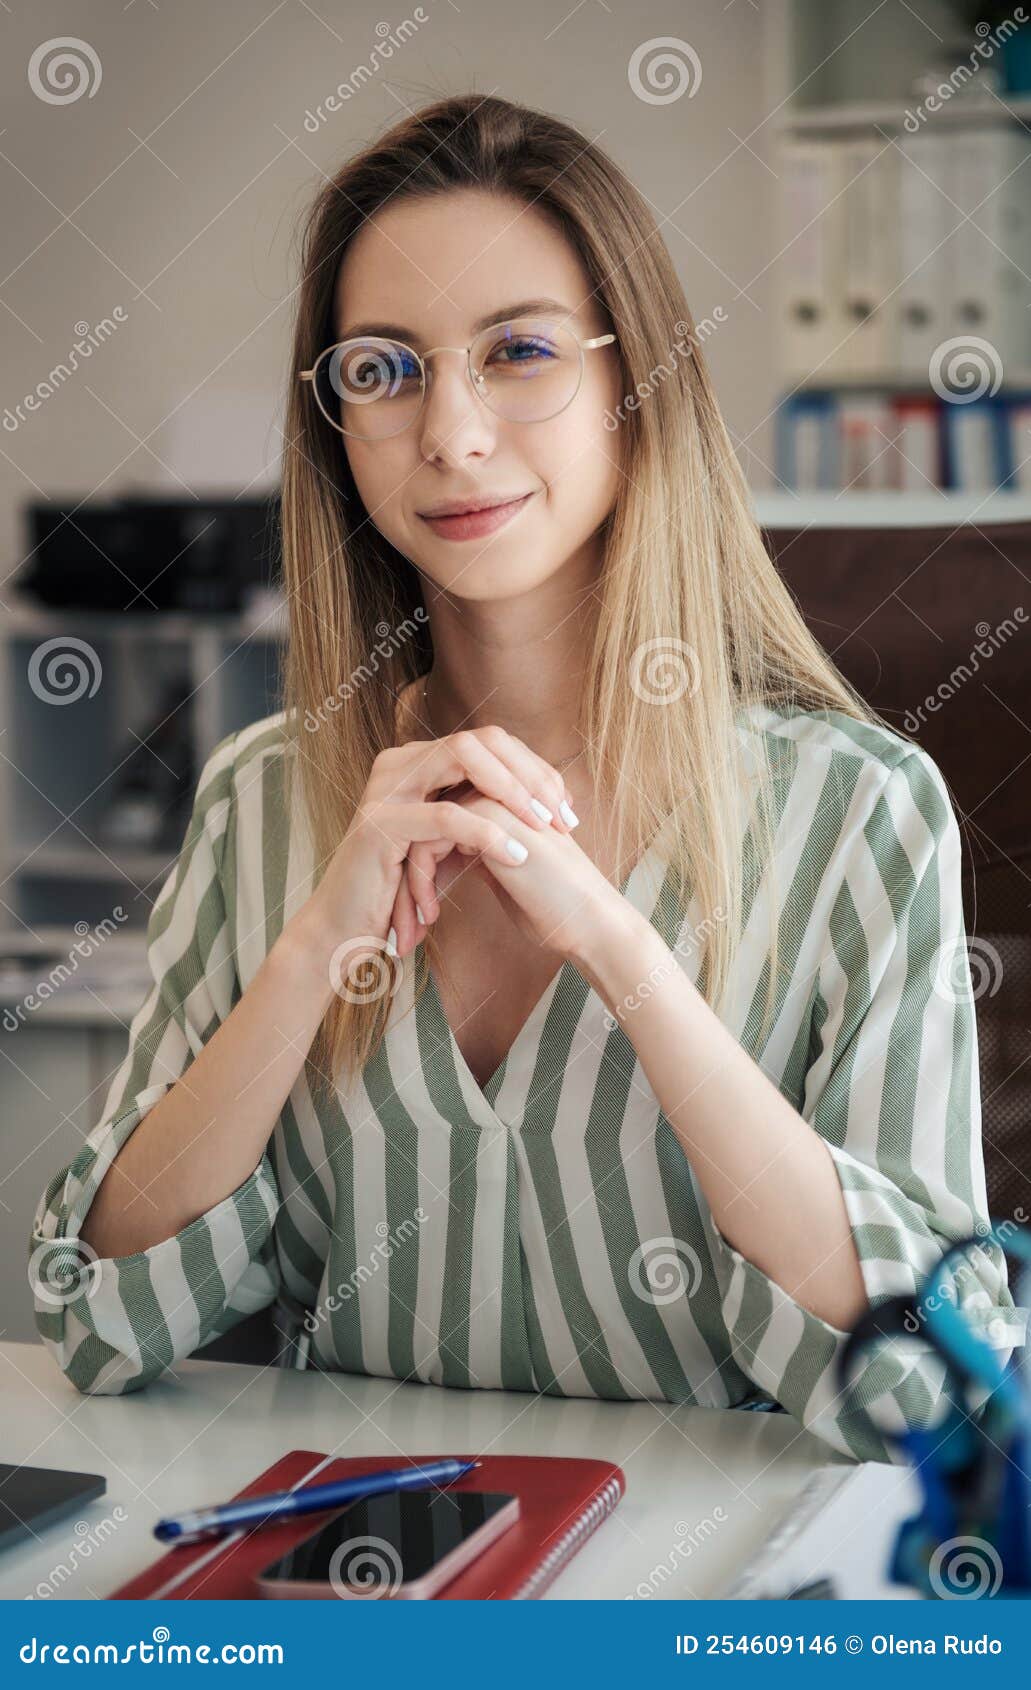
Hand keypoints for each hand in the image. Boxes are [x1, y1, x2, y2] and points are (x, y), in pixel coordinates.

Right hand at [288, 726, 577, 979]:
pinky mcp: (380, 823)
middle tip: (563, 815)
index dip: (535, 769)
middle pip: (481, 739)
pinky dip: (487, 833)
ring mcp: (386, 787)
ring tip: (545, 827)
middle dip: (531, 774)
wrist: (345, 928)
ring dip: (513, 791)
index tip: (567, 808)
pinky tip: (516, 854)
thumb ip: (481, 814)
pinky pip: (445, 816)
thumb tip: (540, 798)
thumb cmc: (400, 890)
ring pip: (463, 758)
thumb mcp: (450, 844)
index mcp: (418, 762)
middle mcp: (399, 762)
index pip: (490, 742)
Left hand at [392, 786, 628, 965]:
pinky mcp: (485, 818)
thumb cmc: (553, 908)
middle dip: (406, 876)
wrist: (590, 922)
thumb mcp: (506, 876)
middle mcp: (493, 794)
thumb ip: (477, 857)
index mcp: (499, 805)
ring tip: (408, 928)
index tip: (412, 911)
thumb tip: (438, 860)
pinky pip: (426, 843)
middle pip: (423, 826)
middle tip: (400, 922)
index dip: (419, 869)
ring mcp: (491, 800)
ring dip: (409, 885)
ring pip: (419, 834)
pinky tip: (428, 920)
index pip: (436, 825)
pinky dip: (420, 885)